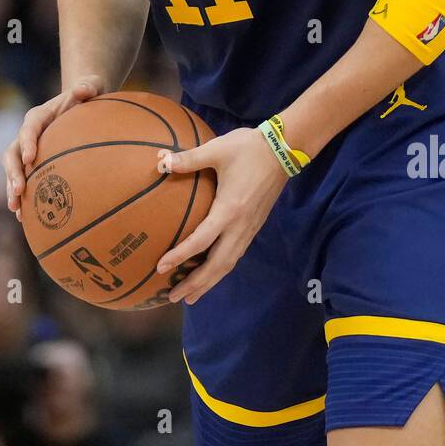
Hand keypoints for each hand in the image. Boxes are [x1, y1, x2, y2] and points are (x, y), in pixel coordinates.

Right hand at [4, 75, 105, 220]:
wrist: (80, 103)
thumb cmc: (88, 94)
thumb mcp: (92, 86)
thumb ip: (88, 87)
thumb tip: (82, 89)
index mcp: (39, 115)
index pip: (29, 127)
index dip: (27, 142)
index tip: (29, 159)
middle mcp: (27, 133)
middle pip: (12, 152)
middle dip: (12, 172)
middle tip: (19, 190)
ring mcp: (27, 149)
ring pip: (12, 169)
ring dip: (11, 188)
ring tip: (16, 209)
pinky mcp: (31, 163)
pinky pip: (21, 179)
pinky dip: (21, 196)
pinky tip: (24, 218)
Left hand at [154, 127, 289, 303]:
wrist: (284, 149)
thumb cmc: (248, 148)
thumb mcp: (216, 149)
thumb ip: (189, 158)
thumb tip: (160, 162)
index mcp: (229, 209)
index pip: (202, 241)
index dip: (180, 256)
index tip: (161, 268)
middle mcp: (241, 226)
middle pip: (217, 264)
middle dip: (196, 283)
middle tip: (174, 297)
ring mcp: (250, 228)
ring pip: (228, 263)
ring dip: (209, 282)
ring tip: (191, 295)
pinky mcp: (255, 226)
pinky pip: (235, 255)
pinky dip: (221, 269)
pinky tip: (211, 273)